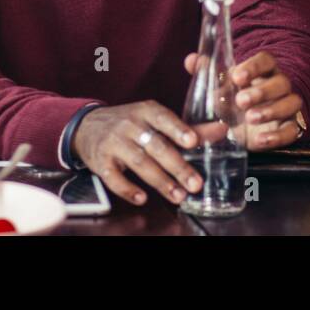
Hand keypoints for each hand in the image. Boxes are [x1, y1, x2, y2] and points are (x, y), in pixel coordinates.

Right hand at [70, 102, 202, 206]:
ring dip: (160, 181)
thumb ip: (188, 128)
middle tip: (196, 183)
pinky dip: (128, 189)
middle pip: (156, 146)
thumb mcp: (155, 120)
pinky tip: (142, 198)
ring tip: (178, 196)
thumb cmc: (130, 124)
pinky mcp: (100, 162)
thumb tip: (222, 130)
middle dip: (177, 166)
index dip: (178, 129)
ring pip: (139, 163)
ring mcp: (113, 143)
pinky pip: (114, 178)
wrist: (87, 126)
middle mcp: (129, 125)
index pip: (163, 118)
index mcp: (145, 111)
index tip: (193, 141)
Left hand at [183, 49, 304, 149]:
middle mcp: (280, 85)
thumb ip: (207, 73)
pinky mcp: (290, 128)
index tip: (237, 77)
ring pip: (291, 103)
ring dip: (271, 110)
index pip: (266, 60)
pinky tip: (260, 139)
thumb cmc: (234, 100)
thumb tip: (191, 60)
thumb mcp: (220, 87)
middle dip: (261, 91)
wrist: (247, 127)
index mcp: (264, 70)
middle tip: (240, 101)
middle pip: (281, 82)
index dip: (253, 67)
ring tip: (249, 118)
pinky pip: (293, 130)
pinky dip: (278, 136)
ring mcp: (288, 106)